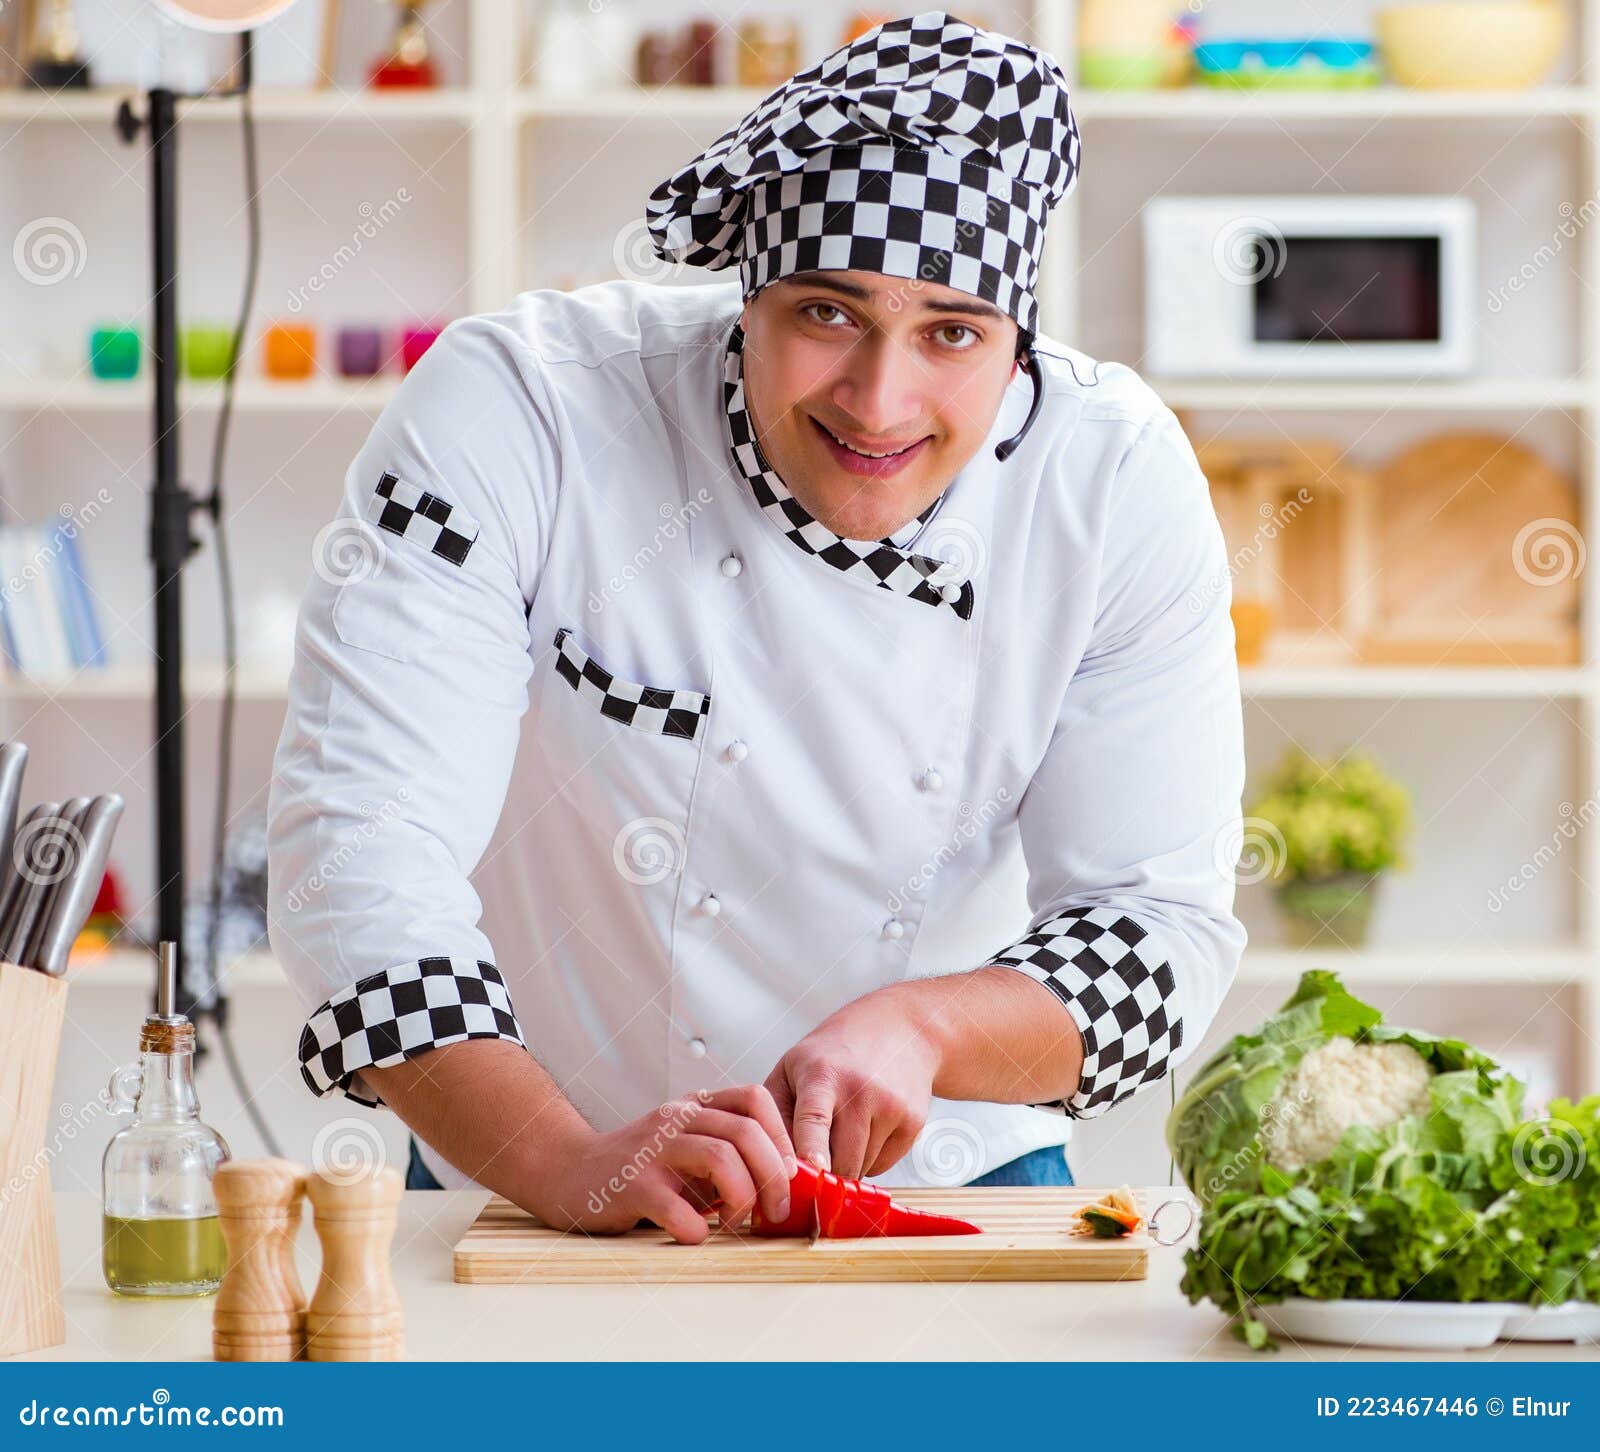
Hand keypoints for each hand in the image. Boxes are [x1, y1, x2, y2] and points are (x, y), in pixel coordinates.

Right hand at [528, 1085, 796, 1244]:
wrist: (569, 1172)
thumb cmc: (641, 1168)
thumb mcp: (688, 1146)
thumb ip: (729, 1153)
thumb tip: (786, 1182)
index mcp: (695, 1107)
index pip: (754, 1098)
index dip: (781, 1137)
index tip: (788, 1174)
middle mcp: (676, 1120)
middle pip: (745, 1132)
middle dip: (773, 1176)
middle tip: (773, 1210)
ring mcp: (652, 1150)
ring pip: (720, 1158)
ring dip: (742, 1198)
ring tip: (735, 1221)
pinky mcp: (631, 1187)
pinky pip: (678, 1210)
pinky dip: (698, 1231)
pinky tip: (694, 1235)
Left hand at [764, 988, 939, 1180]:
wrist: (901, 1029)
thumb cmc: (836, 1052)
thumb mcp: (793, 1067)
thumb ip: (773, 1113)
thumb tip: (769, 1165)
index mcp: (822, 1075)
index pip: (814, 1118)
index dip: (812, 1148)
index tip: (811, 1168)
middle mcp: (860, 1090)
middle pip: (840, 1160)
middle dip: (823, 1171)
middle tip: (813, 1159)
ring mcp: (891, 1107)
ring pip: (862, 1168)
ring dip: (847, 1164)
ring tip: (843, 1129)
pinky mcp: (913, 1122)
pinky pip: (884, 1165)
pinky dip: (871, 1159)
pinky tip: (868, 1127)